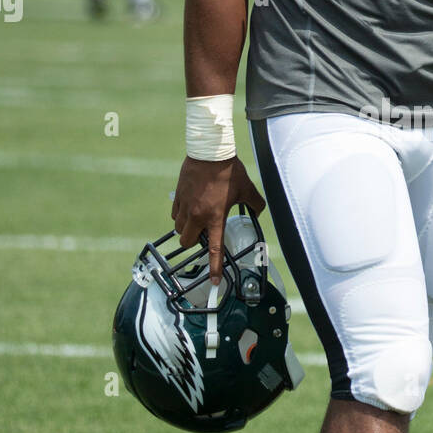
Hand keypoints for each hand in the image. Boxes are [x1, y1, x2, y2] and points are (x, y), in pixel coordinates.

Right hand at [171, 155, 265, 282]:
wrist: (210, 151)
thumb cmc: (228, 170)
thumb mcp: (247, 188)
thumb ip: (255, 204)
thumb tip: (258, 211)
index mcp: (215, 217)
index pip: (214, 248)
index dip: (214, 267)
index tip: (214, 281)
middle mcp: (197, 215)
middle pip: (187, 242)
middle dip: (193, 243)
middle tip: (203, 235)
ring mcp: (185, 206)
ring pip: (179, 229)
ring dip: (186, 229)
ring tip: (197, 220)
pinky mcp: (178, 196)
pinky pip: (175, 214)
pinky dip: (180, 215)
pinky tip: (190, 207)